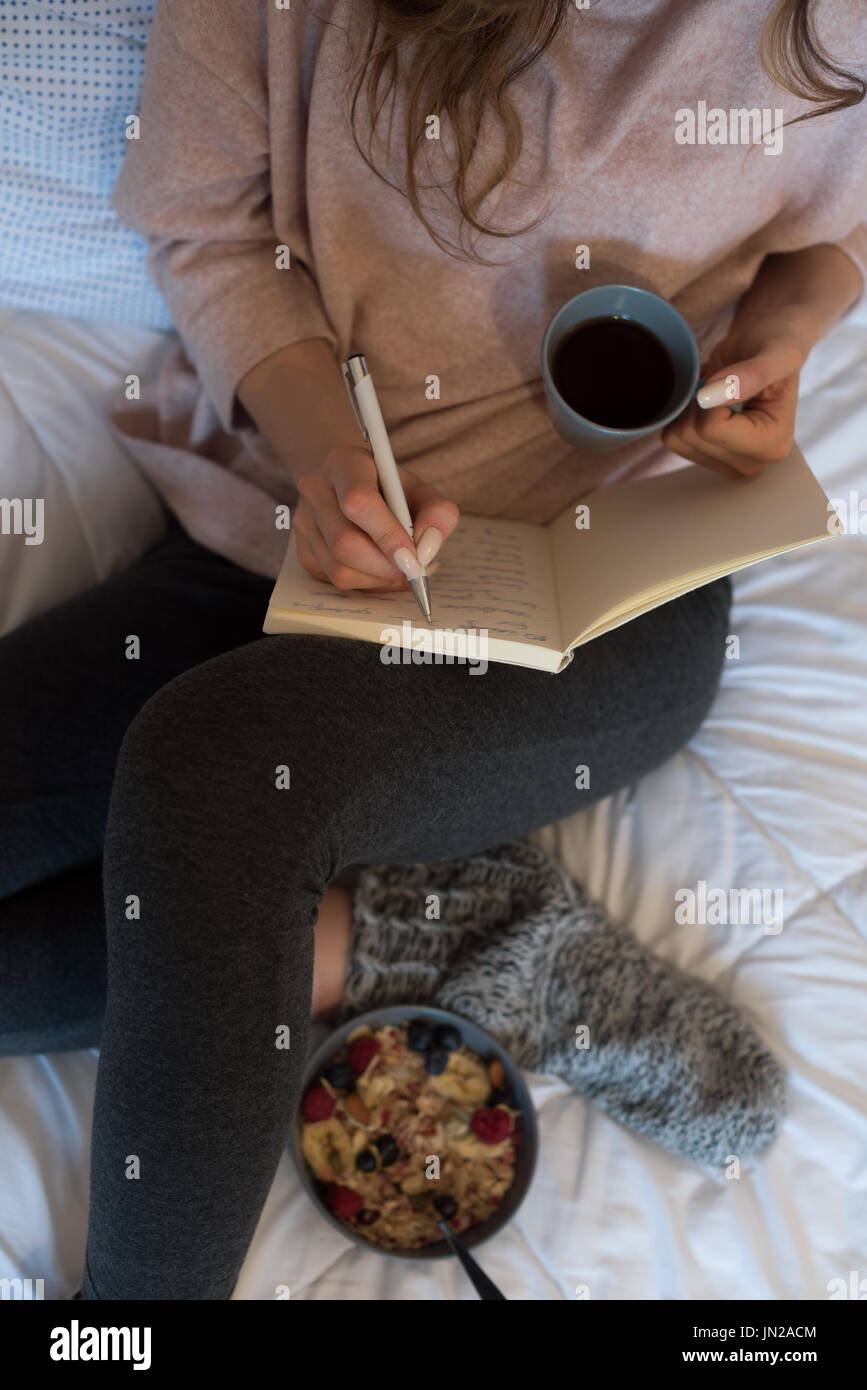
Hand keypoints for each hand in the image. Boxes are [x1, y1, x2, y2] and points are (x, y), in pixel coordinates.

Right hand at [294, 445, 459, 590]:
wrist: (351, 487)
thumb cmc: (390, 490)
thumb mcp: (419, 490)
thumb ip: (437, 513)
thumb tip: (427, 549)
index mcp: (344, 463)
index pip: (358, 502)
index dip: (388, 535)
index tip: (414, 557)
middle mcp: (315, 489)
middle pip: (345, 543)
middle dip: (386, 566)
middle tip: (413, 569)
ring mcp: (304, 522)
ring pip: (340, 569)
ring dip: (379, 578)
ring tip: (399, 565)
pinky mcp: (303, 551)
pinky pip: (335, 581)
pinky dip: (367, 582)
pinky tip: (380, 568)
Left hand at [661, 314, 804, 478]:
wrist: (763, 346)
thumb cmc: (775, 346)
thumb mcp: (779, 352)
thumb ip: (754, 373)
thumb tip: (711, 397)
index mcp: (773, 444)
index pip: (712, 429)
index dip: (712, 396)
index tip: (729, 379)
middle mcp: (751, 465)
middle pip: (693, 437)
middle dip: (700, 402)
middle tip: (722, 384)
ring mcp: (727, 466)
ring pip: (678, 439)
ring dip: (690, 407)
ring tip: (716, 392)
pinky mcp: (706, 460)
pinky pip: (672, 439)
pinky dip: (681, 414)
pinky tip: (706, 404)